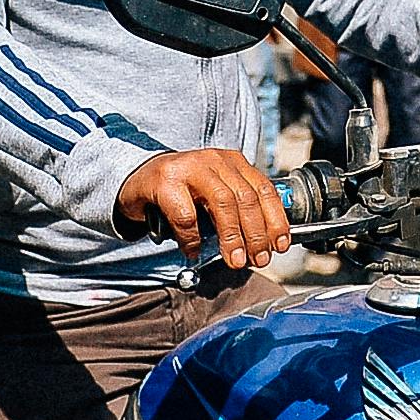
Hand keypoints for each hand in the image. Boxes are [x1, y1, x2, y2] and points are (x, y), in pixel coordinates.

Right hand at [116, 148, 293, 266]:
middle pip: (245, 197)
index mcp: (233, 162)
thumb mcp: (216, 195)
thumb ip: (238, 210)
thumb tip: (265, 243)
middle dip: (256, 233)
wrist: (140, 181)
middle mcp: (215, 160)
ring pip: (222, 203)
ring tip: (234, 259)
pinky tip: (192, 250)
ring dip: (232, 237)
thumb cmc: (183, 193)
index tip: (279, 245)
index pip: (264, 189)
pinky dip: (192, 238)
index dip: (275, 219)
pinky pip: (186, 215)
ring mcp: (190, 167)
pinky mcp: (165, 181)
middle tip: (257, 259)